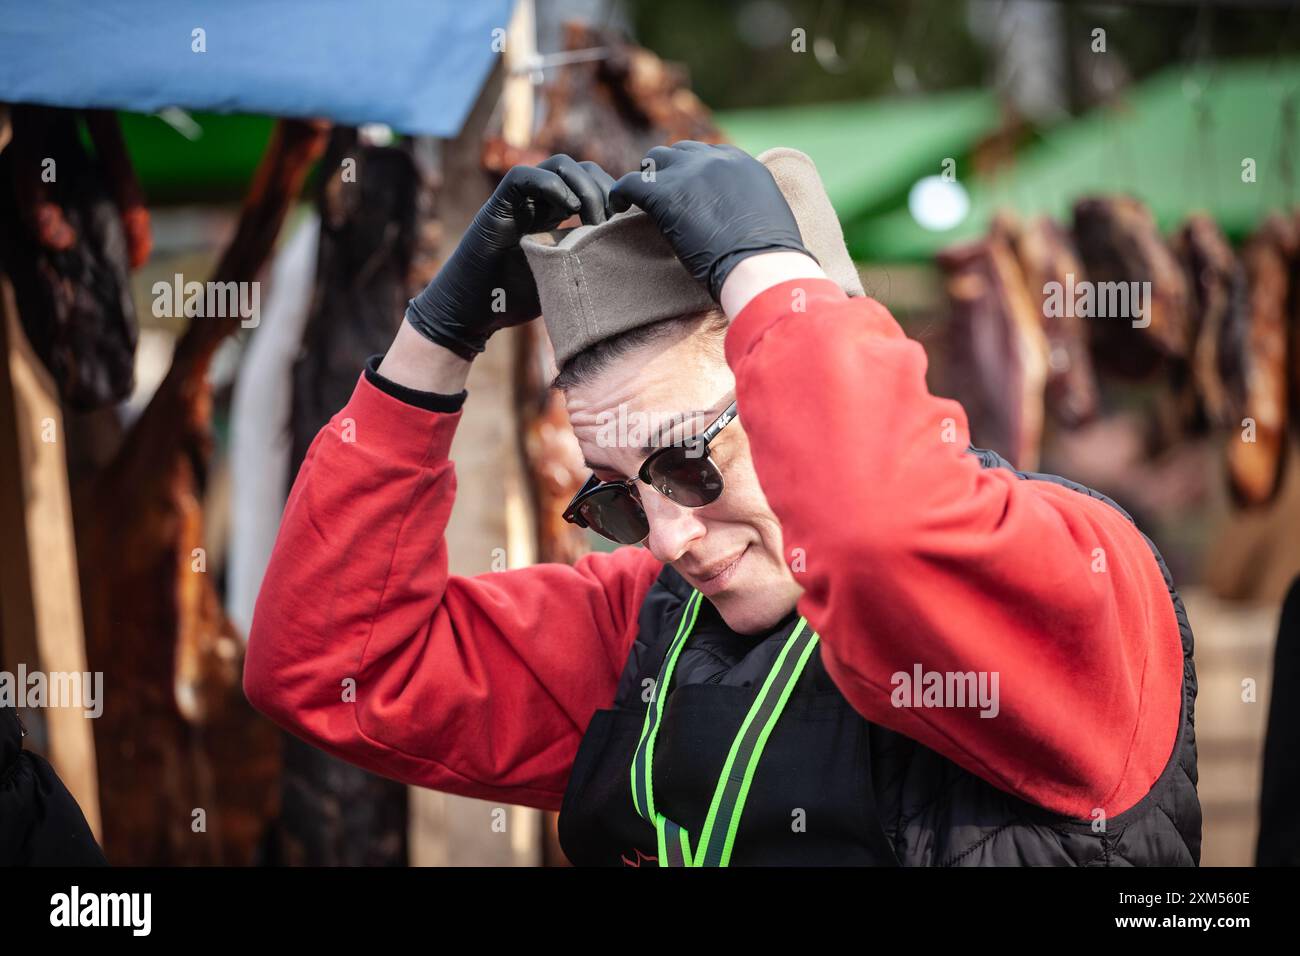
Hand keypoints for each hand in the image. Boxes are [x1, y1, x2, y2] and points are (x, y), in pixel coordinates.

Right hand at [405, 155, 613, 358]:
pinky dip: (551, 185)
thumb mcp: (564, 279)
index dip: (614, 197)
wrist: (471, 311)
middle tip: (613, 223)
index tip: (627, 224)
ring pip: (559, 166)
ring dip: (584, 187)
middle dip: (604, 190)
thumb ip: (587, 261)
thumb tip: (630, 266)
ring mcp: (519, 200)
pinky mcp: (498, 204)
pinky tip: (568, 211)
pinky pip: (525, 176)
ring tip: (594, 220)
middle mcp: (540, 202)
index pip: (594, 186)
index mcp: (558, 216)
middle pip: (582, 170)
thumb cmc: (514, 300)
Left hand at [609, 142, 812, 300]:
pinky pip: (630, 183)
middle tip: (661, 196)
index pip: (708, 155)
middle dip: (669, 171)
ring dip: (648, 178)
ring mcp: (689, 173)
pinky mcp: (665, 193)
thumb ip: (747, 205)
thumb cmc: (768, 258)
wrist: (761, 266)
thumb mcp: (766, 218)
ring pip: (655, 160)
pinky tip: (617, 207)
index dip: (693, 173)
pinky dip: (621, 193)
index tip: (687, 191)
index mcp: (741, 164)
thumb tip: (738, 218)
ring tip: (639, 200)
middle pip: (680, 152)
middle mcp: (715, 159)